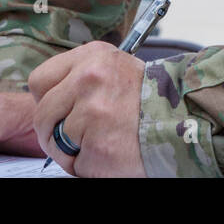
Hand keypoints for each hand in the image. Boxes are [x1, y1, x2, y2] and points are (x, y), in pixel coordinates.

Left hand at [29, 41, 146, 176]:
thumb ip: (78, 75)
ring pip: (56, 142)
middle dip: (54, 130)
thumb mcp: (112, 67)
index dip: (46, 100)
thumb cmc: (146, 98)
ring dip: (73, 150)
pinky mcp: (99, 147)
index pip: (39, 81)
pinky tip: (111, 152)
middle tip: (77, 135)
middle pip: (43, 114)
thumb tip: (47, 98)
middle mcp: (89, 80)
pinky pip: (75, 164)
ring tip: (102, 141)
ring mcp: (93, 114)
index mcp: (91, 58)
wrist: (184, 122)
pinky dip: (89, 166)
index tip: (59, 109)